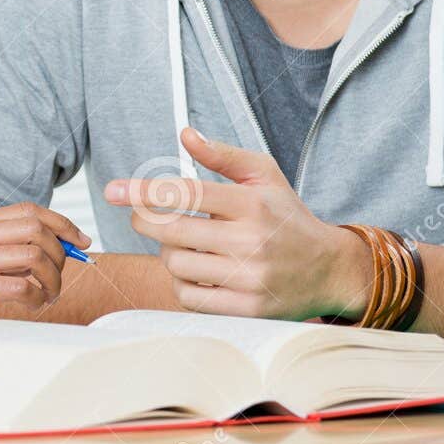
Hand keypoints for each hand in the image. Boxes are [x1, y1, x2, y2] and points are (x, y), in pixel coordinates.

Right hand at [0, 203, 89, 335]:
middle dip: (60, 253)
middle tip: (59, 276)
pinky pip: (22, 286)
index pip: (29, 210)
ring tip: (48, 294)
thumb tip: (56, 247)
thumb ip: (6, 247)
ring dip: (52, 279)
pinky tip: (32, 303)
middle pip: (36, 228)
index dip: (62, 223)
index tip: (80, 241)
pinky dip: (37, 297)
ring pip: (34, 256)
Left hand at [104, 126, 370, 319]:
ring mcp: (249, 278)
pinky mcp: (246, 309)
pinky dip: (183, 283)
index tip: (113, 191)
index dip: (142, 191)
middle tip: (144, 217)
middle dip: (146, 221)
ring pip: (175, 264)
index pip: (184, 193)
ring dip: (168, 253)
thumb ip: (222, 155)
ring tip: (186, 244)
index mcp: (252, 204)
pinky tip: (198, 271)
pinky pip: (187, 296)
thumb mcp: (264, 176)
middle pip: (170, 231)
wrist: (330, 270)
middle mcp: (251, 241)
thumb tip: (185, 135)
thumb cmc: (288, 218)